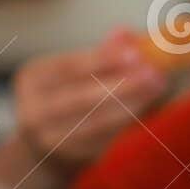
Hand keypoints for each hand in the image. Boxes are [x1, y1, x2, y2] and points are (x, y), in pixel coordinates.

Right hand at [8, 27, 164, 171]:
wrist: (43, 141)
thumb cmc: (67, 94)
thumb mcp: (75, 71)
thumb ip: (100, 54)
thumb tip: (124, 33)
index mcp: (32, 78)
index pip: (68, 67)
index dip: (102, 59)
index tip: (136, 52)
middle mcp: (32, 109)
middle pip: (79, 97)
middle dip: (120, 85)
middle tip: (154, 73)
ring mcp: (47, 136)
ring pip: (94, 121)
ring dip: (130, 104)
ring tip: (158, 86)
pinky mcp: (68, 155)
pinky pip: (102, 138)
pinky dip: (126, 122)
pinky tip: (145, 106)